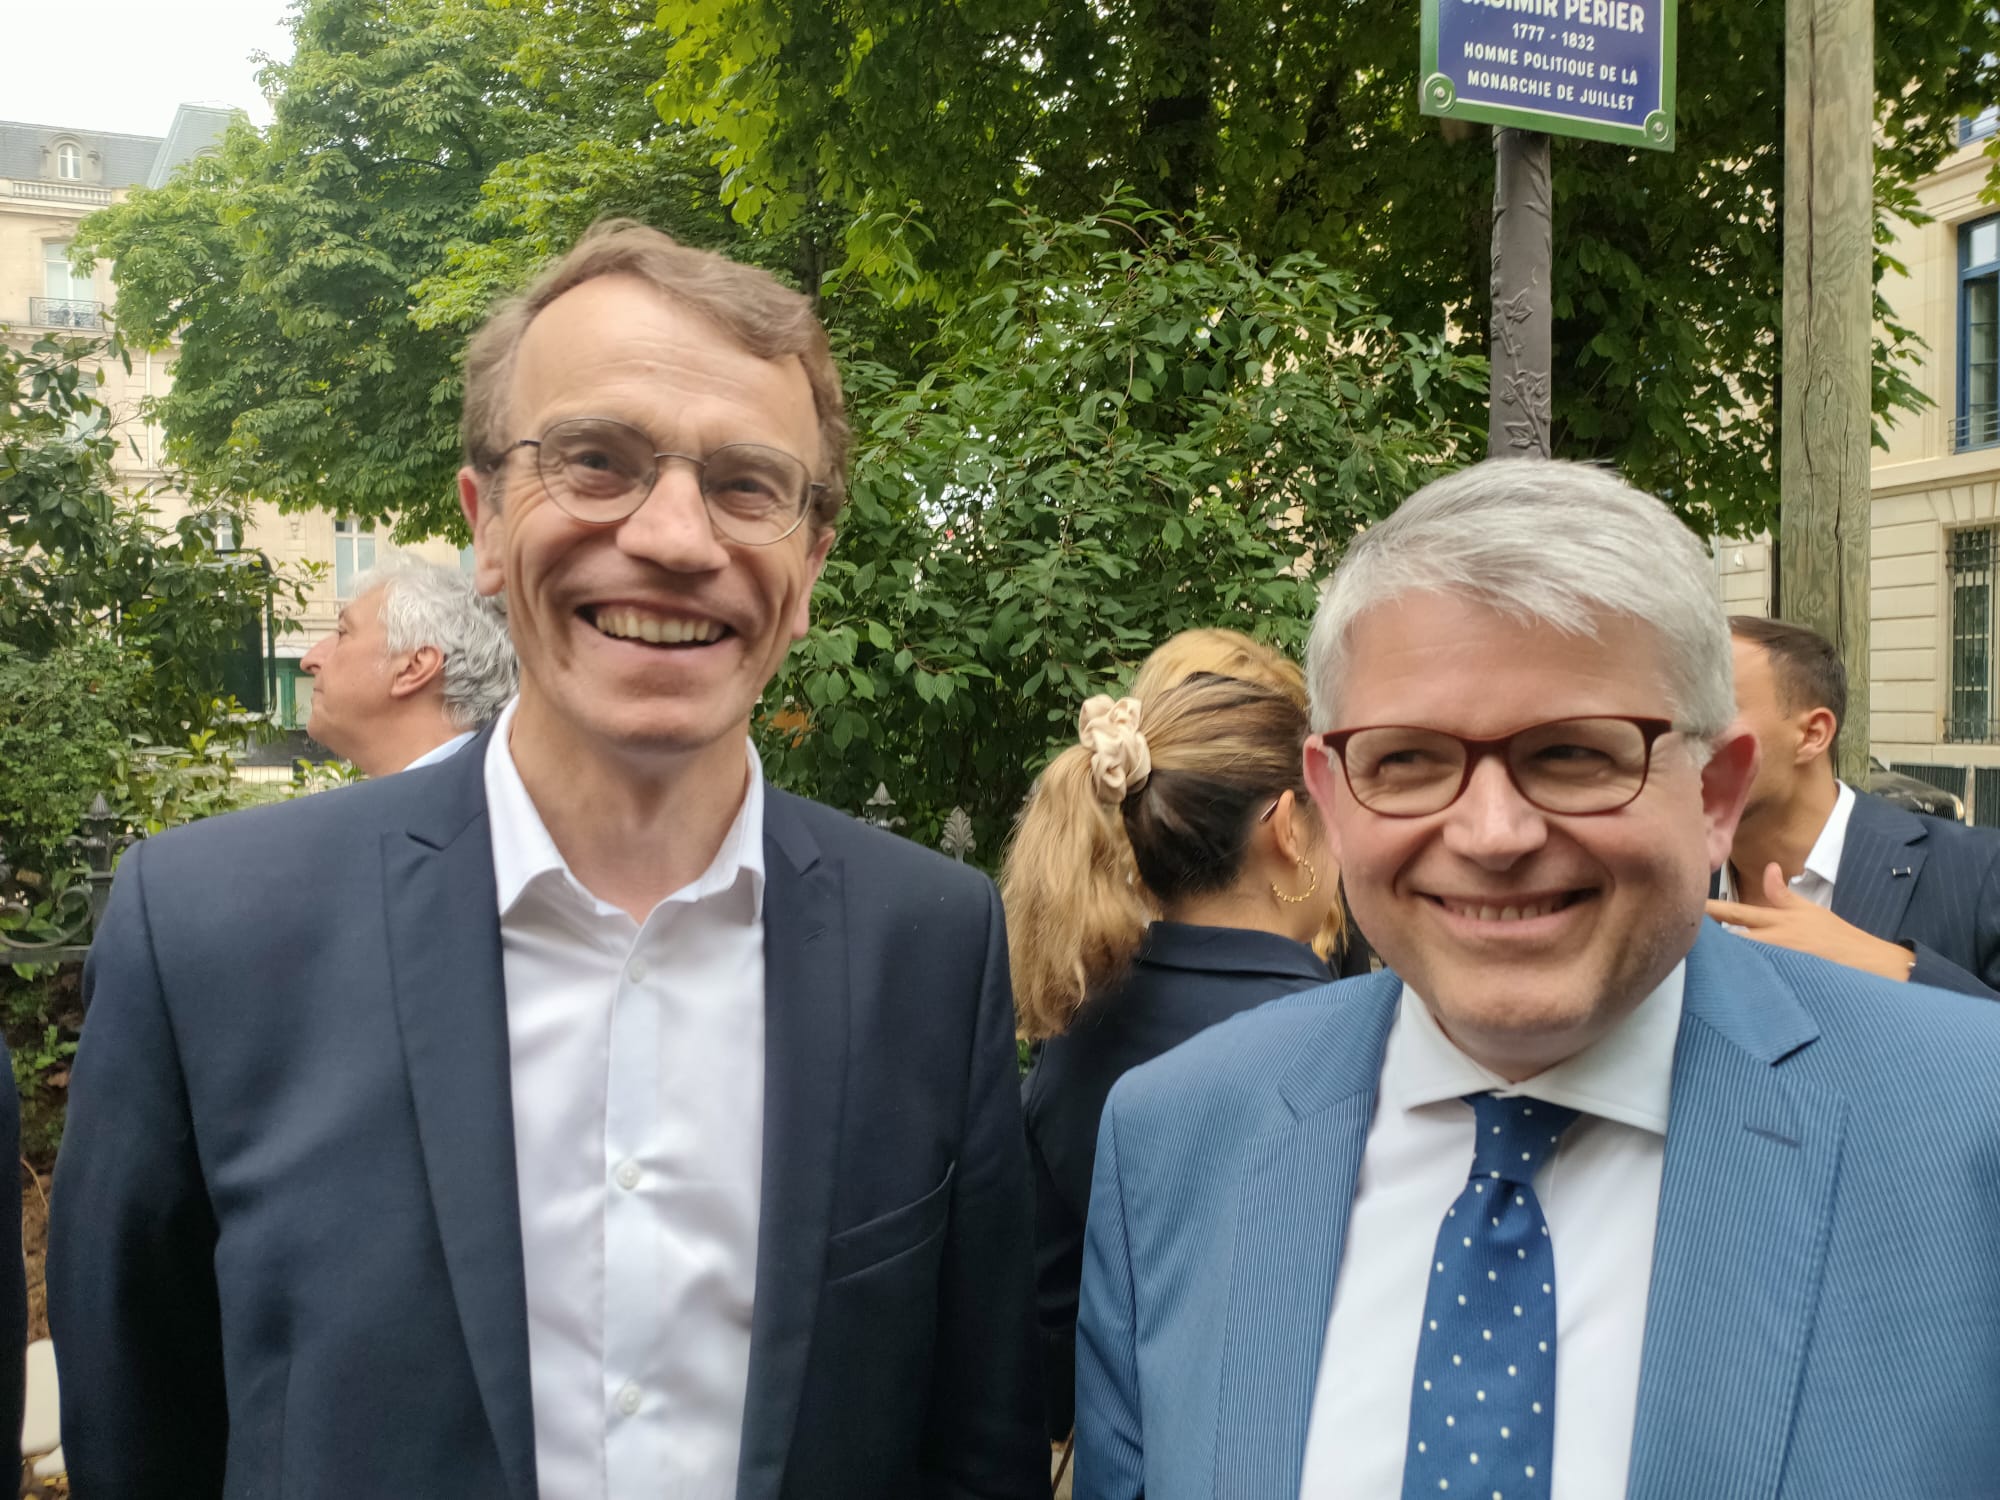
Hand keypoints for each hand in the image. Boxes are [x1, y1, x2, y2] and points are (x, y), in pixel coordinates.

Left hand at [1706, 863, 1913, 980]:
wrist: (1869, 962)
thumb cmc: (1836, 936)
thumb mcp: (1808, 909)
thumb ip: (1781, 893)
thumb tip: (1769, 867)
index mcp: (1778, 920)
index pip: (1736, 913)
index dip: (1711, 911)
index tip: (1689, 908)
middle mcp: (1775, 940)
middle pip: (1732, 940)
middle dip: (1711, 942)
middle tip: (1684, 938)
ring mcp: (1780, 962)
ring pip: (1743, 960)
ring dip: (1725, 960)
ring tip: (1700, 965)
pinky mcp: (1788, 980)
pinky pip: (1759, 980)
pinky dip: (1744, 979)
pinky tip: (1728, 986)